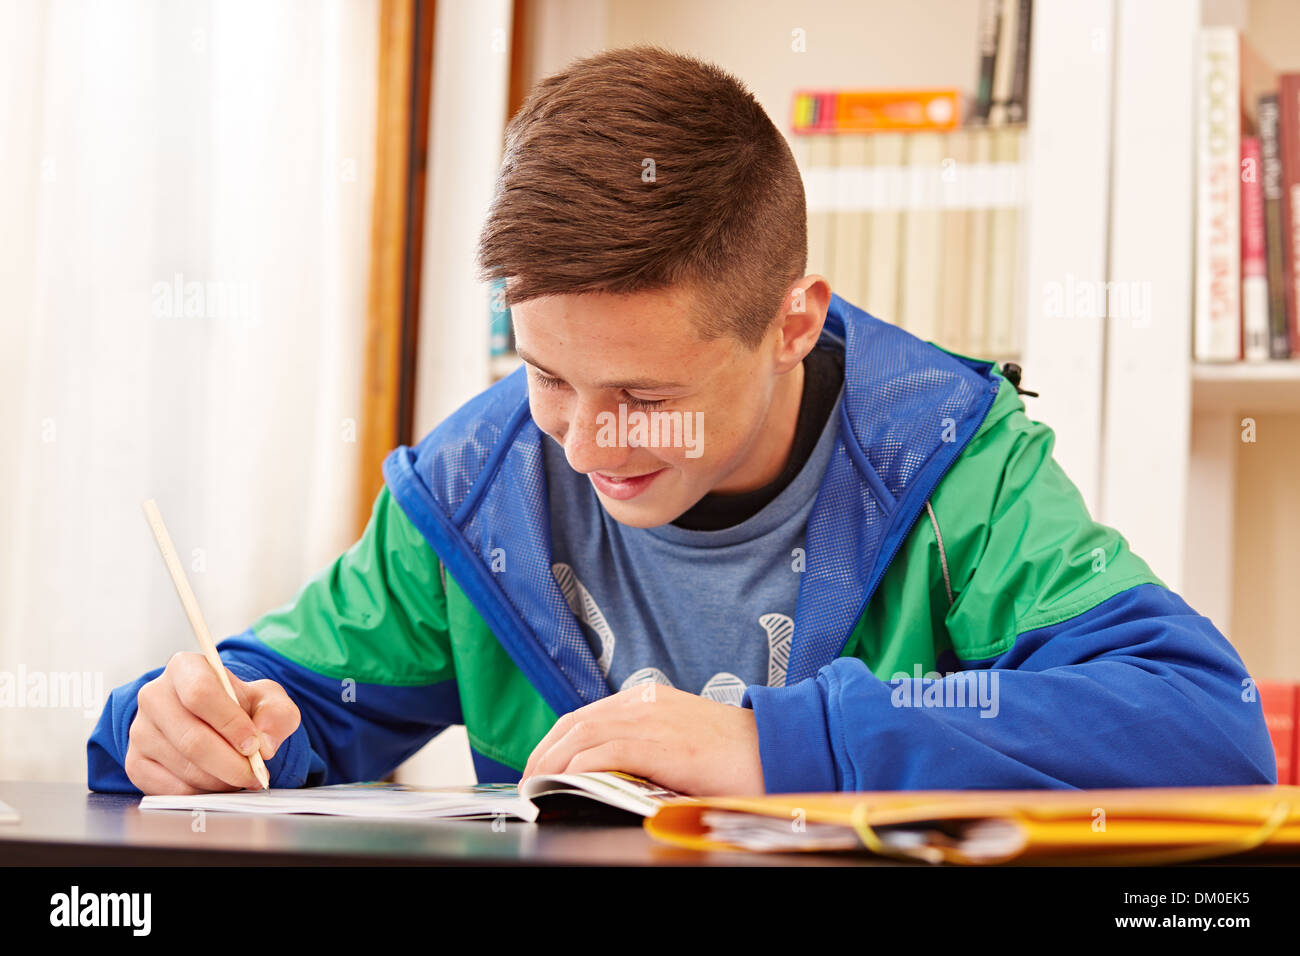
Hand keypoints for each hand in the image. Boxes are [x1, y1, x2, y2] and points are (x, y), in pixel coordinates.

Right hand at [125, 651, 301, 794]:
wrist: (215, 721)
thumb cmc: (241, 706)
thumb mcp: (268, 700)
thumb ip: (276, 715)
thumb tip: (264, 745)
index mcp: (185, 668)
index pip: (201, 693)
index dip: (230, 724)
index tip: (254, 746)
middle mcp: (154, 696)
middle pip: (191, 738)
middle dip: (230, 764)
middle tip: (255, 776)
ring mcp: (140, 731)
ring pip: (182, 766)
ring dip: (219, 781)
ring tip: (240, 778)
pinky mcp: (135, 762)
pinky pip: (168, 788)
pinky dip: (200, 793)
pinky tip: (217, 784)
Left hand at [519, 685, 765, 795]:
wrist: (780, 748)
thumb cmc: (736, 754)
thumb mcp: (681, 741)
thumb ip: (647, 746)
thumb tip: (610, 772)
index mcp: (648, 698)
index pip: (584, 715)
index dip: (553, 741)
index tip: (538, 766)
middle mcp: (645, 702)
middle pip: (575, 722)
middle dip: (543, 753)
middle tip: (528, 782)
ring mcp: (654, 720)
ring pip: (583, 735)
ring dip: (552, 762)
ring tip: (537, 787)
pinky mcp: (664, 744)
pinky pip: (607, 752)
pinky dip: (579, 767)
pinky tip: (565, 783)